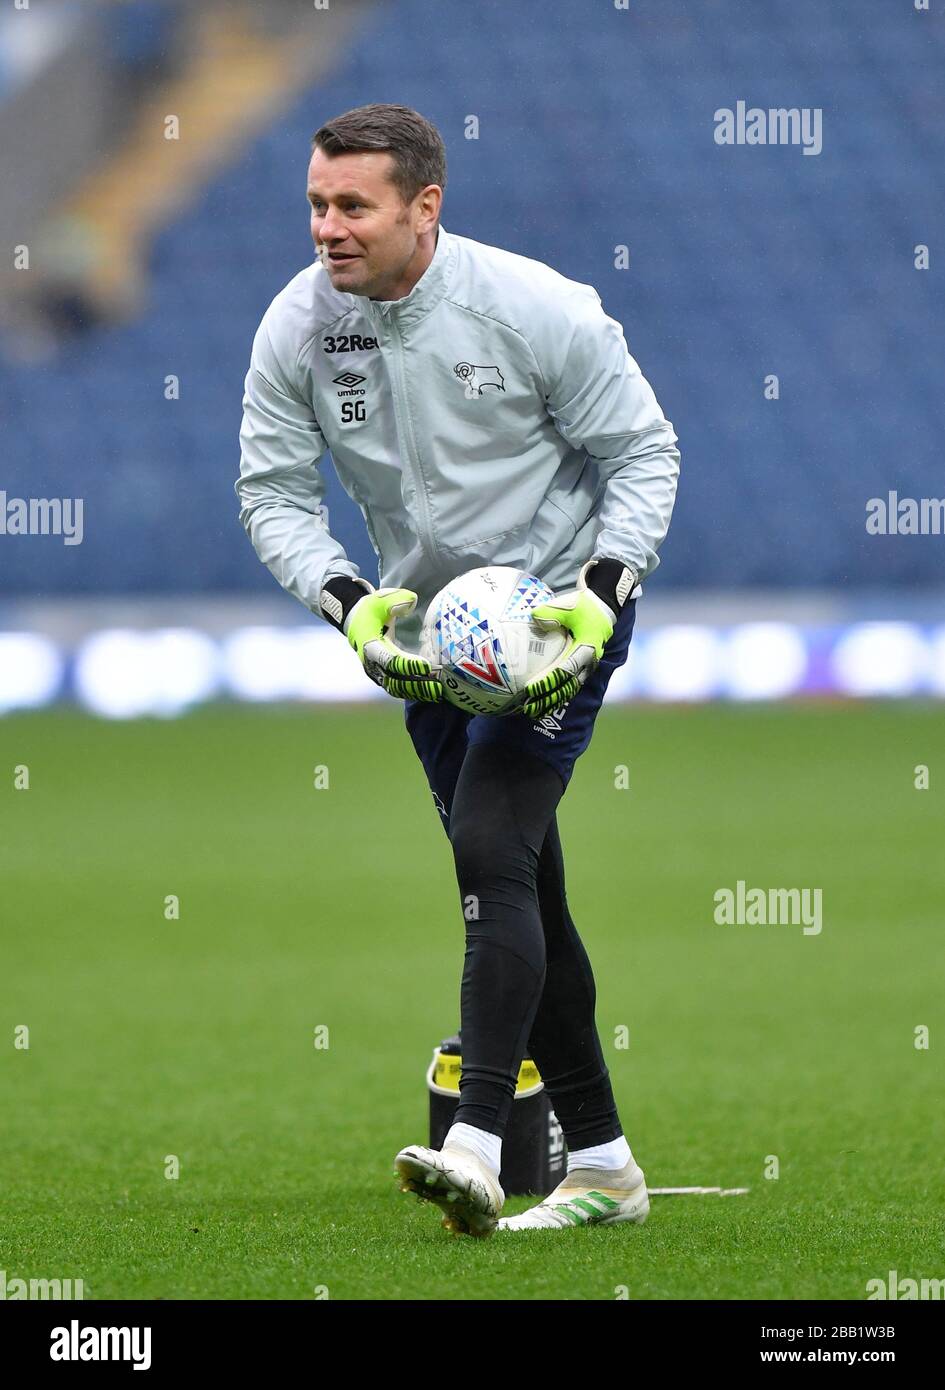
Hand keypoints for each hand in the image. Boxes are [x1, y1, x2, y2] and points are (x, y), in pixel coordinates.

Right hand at [346, 587, 443, 701]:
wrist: (357, 621)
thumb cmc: (371, 610)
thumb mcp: (380, 600)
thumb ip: (396, 600)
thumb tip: (411, 602)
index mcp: (370, 645)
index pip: (390, 660)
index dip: (408, 666)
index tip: (427, 666)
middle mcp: (371, 663)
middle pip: (394, 680)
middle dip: (416, 684)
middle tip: (437, 686)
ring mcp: (376, 672)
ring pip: (396, 688)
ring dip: (416, 691)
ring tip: (437, 692)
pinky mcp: (382, 676)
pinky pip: (397, 688)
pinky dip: (412, 692)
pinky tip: (430, 692)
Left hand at [516, 561, 620, 718]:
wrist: (603, 609)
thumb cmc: (583, 607)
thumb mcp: (567, 605)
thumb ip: (550, 612)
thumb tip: (534, 618)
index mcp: (586, 647)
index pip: (564, 669)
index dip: (548, 681)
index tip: (531, 689)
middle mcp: (589, 661)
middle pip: (567, 686)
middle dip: (548, 699)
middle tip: (528, 707)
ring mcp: (588, 666)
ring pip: (570, 690)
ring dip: (553, 702)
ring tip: (535, 712)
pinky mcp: (585, 668)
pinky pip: (572, 687)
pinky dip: (559, 697)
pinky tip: (546, 705)